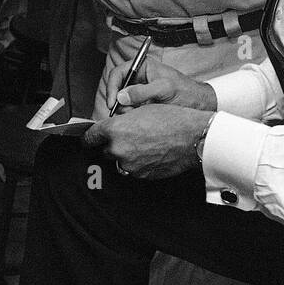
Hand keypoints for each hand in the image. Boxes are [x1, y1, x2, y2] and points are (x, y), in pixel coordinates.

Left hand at [83, 106, 211, 180]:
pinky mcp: (141, 175)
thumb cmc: (171, 119)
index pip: (90, 137)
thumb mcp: (141, 109)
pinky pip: (133, 169)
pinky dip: (138, 163)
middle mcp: (118, 149)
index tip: (90, 139)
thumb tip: (113, 125)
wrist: (193, 137)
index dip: (90, 137)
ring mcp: (129, 165)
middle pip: (105, 150)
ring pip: (119, 161)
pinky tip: (151, 153)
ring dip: (125, 155)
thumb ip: (121, 120)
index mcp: (115, 129)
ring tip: (144, 144)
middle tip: (130, 136)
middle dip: (113, 144)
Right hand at [105, 54, 216, 113]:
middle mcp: (139, 77)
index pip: (118, 73)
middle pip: (117, 87)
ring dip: (125, 109)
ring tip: (136, 115)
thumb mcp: (164, 89)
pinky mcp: (143, 103)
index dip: (112, 87)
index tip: (113, 102)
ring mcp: (140, 91)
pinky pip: (130, 108)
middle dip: (118, 101)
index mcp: (143, 66)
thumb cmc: (185, 91)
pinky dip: (131, 114)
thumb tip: (121, 96)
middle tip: (124, 113)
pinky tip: (139, 118)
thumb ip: (142, 92)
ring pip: (122, 100)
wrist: (199, 104)